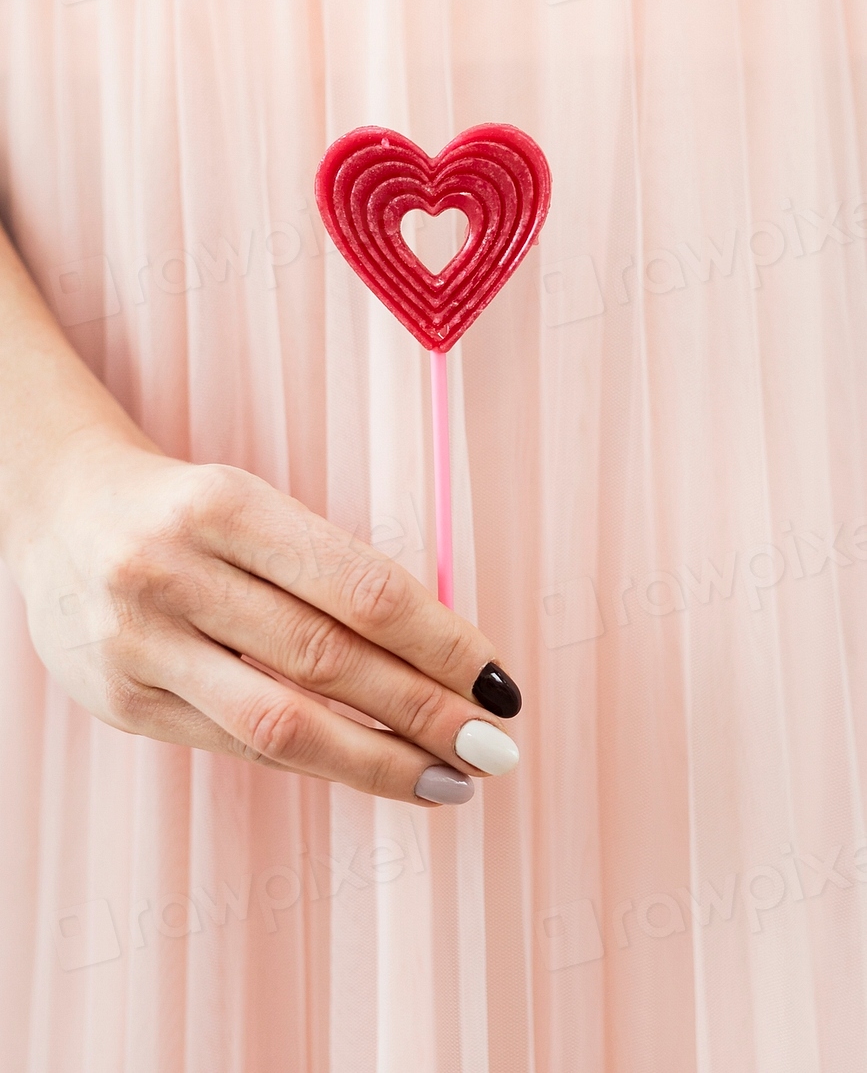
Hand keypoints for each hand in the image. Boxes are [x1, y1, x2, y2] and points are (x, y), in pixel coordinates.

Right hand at [7, 426, 521, 805]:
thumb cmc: (188, 511)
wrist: (62, 515)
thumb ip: (329, 573)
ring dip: (380, 761)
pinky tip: (368, 771)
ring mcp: (140, 644)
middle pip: (328, 659)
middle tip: (494, 746)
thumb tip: (438, 659)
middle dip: (425, 711)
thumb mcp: (253, 506)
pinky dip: (315, 765)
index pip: (361, 587)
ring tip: (450, 779)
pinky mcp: (122, 703)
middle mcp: (175, 571)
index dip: (442, 642)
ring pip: (281, 721)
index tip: (498, 681)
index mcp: (226, 505)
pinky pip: (237, 745)